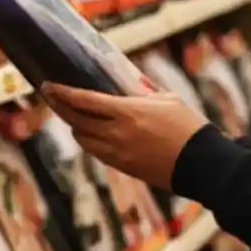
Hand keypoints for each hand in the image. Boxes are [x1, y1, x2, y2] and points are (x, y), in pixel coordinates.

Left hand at [41, 83, 210, 190]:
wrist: (201, 163)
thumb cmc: (189, 126)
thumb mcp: (167, 99)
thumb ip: (144, 91)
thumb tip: (129, 82)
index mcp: (127, 111)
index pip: (85, 100)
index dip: (63, 93)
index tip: (48, 85)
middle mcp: (117, 133)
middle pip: (76, 120)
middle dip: (60, 107)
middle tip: (51, 97)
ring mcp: (118, 153)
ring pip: (83, 139)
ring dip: (74, 125)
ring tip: (72, 114)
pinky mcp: (123, 167)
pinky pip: (96, 152)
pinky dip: (89, 140)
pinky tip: (90, 133)